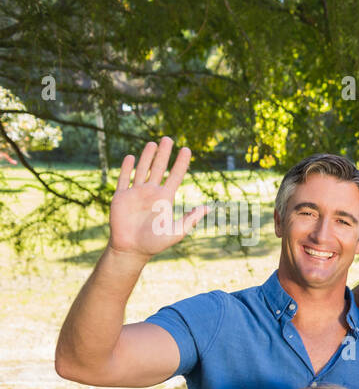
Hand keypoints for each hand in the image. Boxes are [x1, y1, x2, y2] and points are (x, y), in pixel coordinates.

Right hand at [109, 138, 208, 259]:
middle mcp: (151, 192)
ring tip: (153, 143)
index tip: (187, 149)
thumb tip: (207, 207)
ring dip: (147, 156)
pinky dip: (127, 168)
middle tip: (168, 138)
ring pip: (142, 169)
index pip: (176, 176)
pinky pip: (124, 179)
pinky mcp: (121, 197)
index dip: (181, 163)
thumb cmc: (155, 243)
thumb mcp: (176, 231)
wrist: (131, 249)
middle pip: (159, 168)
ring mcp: (136, 193)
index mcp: (165, 198)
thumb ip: (190, 219)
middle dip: (164, 154)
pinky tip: (131, 157)